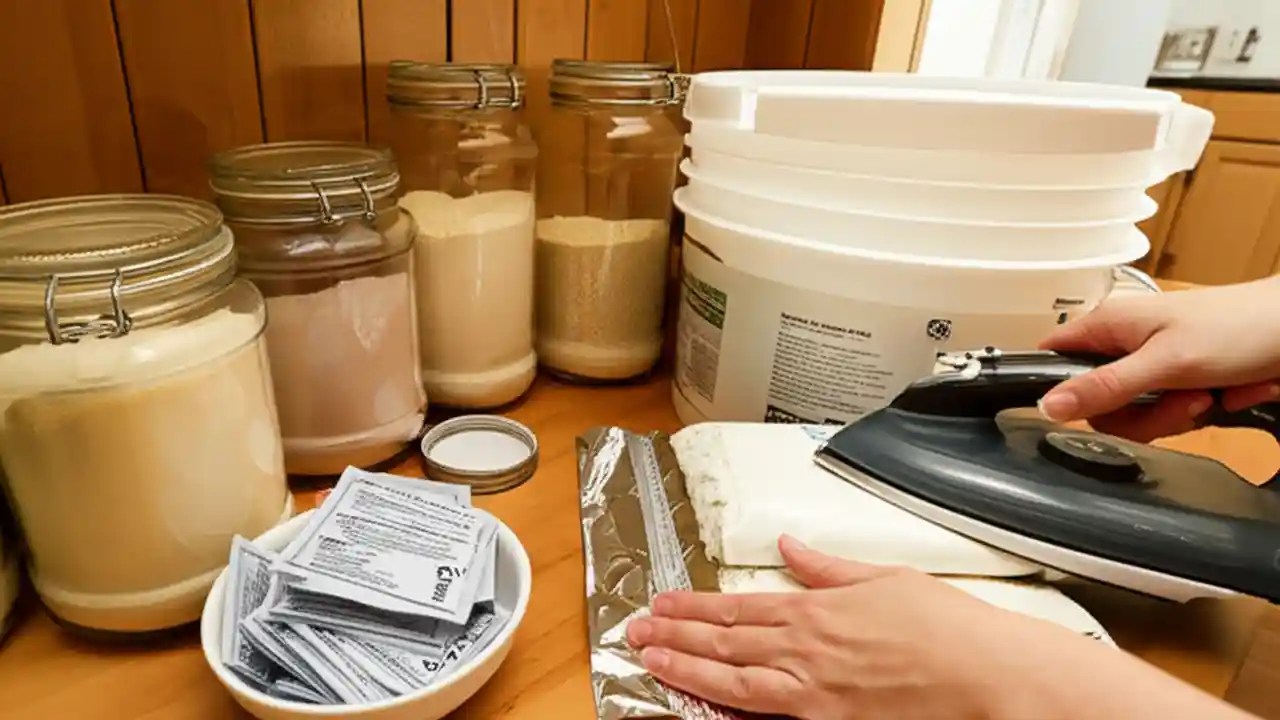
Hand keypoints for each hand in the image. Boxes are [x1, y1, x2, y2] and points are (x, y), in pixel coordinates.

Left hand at [627, 537, 1254, 719]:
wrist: (989, 679)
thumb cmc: (948, 633)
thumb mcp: (884, 580)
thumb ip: (826, 567)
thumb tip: (790, 548)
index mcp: (816, 611)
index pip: (737, 607)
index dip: (693, 606)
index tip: (662, 603)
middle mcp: (804, 653)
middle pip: (723, 643)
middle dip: (674, 636)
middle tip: (635, 632)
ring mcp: (810, 695)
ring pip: (730, 681)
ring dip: (685, 669)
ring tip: (650, 661)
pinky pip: (763, 717)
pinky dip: (728, 709)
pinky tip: (701, 704)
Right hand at [1038, 277, 1279, 441]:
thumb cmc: (1240, 328)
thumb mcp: (1165, 363)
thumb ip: (1105, 387)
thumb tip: (1049, 405)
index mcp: (1109, 326)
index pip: (1053, 359)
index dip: (1060, 389)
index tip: (1092, 407)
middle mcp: (1125, 344)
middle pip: (1097, 402)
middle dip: (1137, 414)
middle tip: (1173, 400)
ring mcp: (1153, 365)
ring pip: (1133, 414)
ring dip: (1171, 415)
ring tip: (1204, 394)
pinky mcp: (1179, 383)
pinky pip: (1164, 415)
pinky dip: (1191, 414)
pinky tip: (1216, 397)